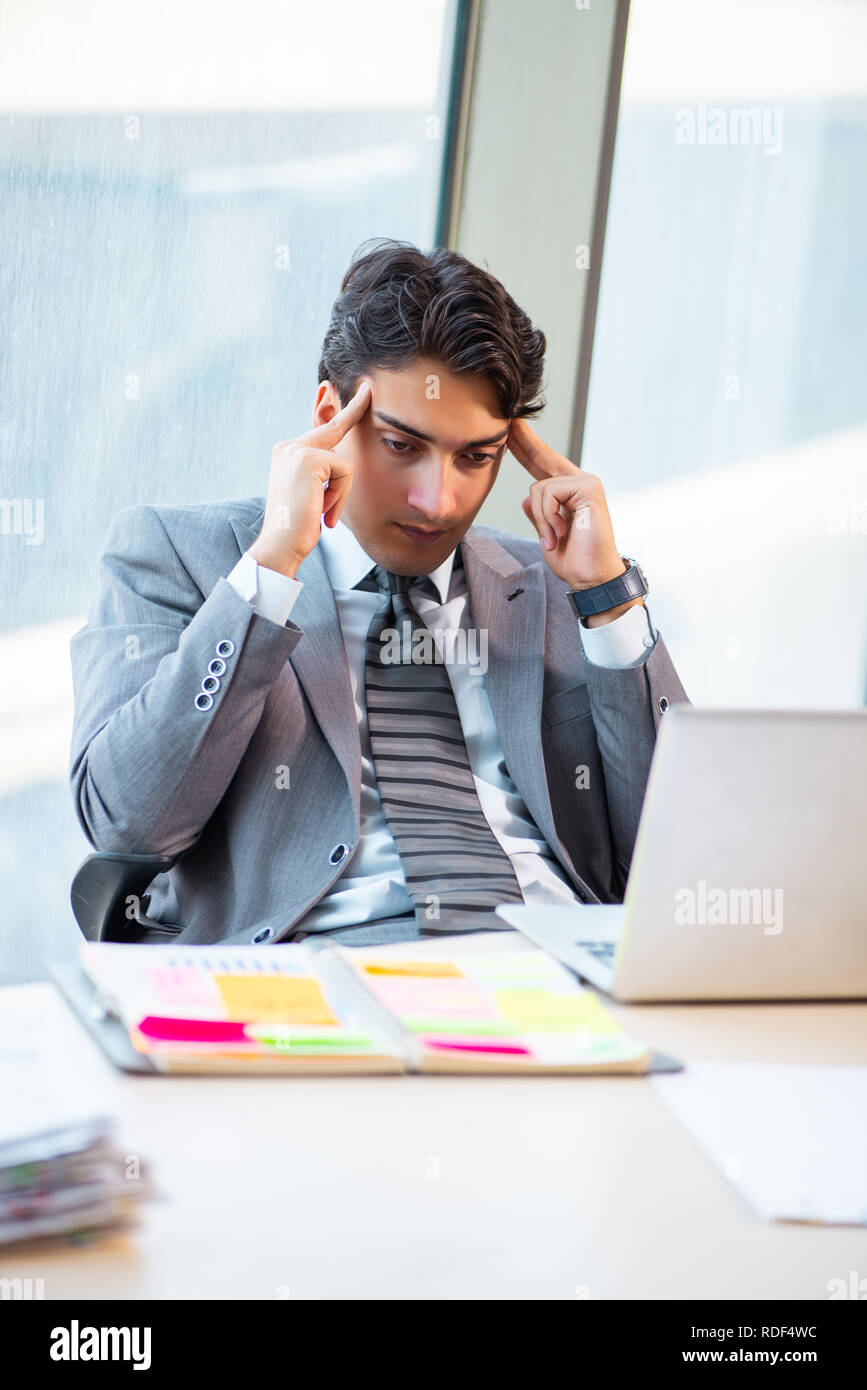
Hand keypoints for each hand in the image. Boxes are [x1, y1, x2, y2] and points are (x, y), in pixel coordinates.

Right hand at [249, 381, 370, 577]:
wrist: (281, 543)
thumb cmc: (298, 525)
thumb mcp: (312, 493)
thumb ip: (323, 472)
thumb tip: (341, 460)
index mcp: (288, 452)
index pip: (320, 429)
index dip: (337, 412)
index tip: (347, 393)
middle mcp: (289, 446)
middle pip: (333, 427)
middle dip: (353, 409)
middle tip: (368, 389)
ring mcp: (297, 450)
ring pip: (344, 462)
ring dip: (341, 492)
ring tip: (322, 512)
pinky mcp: (309, 459)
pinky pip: (345, 472)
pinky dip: (340, 495)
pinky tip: (321, 511)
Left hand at [508, 417, 642, 624]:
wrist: (590, 576)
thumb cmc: (573, 560)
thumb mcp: (547, 534)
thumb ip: (538, 514)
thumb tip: (526, 498)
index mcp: (568, 493)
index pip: (543, 465)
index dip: (526, 448)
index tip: (512, 431)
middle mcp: (579, 482)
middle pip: (544, 457)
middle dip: (524, 441)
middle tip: (509, 420)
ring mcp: (586, 483)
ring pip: (539, 487)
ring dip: (540, 518)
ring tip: (554, 538)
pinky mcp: (589, 488)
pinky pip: (549, 493)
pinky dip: (548, 517)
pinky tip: (561, 532)